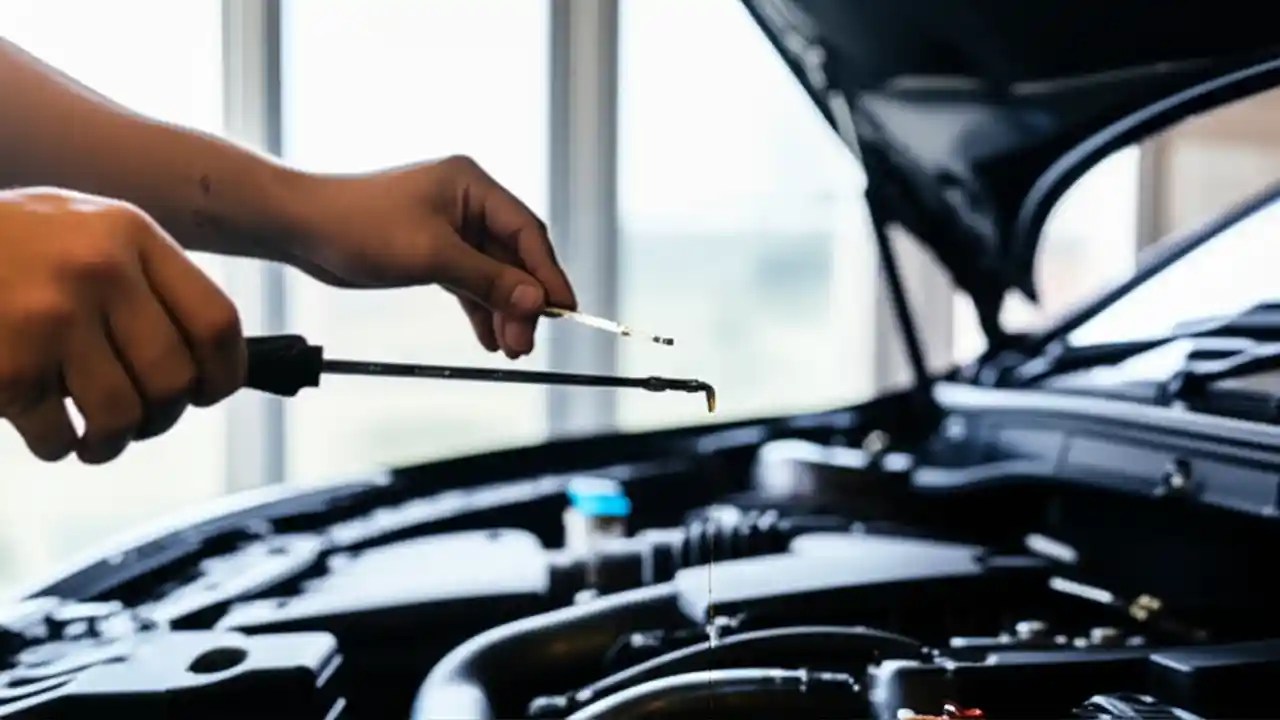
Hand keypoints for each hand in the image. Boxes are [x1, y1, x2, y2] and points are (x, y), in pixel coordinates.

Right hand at [0, 189, 244, 462]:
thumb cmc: (15, 247)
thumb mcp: (90, 233)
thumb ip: (149, 282)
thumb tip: (214, 363)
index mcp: (131, 235)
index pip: (216, 323)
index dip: (223, 374)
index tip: (207, 392)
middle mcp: (98, 271)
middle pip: (175, 379)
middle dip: (163, 416)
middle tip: (142, 419)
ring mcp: (50, 318)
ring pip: (123, 416)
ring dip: (113, 441)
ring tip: (97, 437)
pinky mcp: (7, 366)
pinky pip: (59, 437)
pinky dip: (60, 447)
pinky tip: (47, 429)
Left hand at [281, 155, 576, 357]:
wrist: (303, 228)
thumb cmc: (360, 226)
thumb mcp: (432, 256)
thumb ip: (488, 279)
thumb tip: (535, 300)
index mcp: (472, 185)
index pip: (527, 232)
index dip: (548, 274)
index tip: (564, 310)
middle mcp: (467, 202)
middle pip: (512, 256)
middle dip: (522, 301)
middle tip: (526, 342)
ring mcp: (450, 226)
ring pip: (491, 273)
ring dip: (502, 310)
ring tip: (511, 348)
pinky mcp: (432, 250)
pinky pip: (468, 281)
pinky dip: (479, 308)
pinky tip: (489, 337)